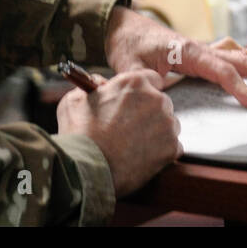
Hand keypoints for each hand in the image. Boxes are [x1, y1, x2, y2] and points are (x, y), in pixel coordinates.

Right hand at [56, 69, 180, 196]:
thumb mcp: (75, 100)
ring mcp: (166, 124)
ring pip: (168, 125)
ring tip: (135, 145)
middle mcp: (156, 99)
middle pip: (161, 103)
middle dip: (149, 113)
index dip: (143, 92)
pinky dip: (160, 152)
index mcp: (135, 82)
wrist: (86, 168)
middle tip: (131, 127)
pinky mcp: (171, 148)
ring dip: (157, 132)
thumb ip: (92, 86)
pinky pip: (172, 146)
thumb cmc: (79, 133)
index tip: (136, 102)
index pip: (152, 79)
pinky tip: (141, 157)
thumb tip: (101, 84)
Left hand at [104, 6, 246, 108]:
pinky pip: (233, 55)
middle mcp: (200, 47)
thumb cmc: (126, 45)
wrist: (121, 24)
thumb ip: (143, 82)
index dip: (239, 88)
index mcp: (187, 51)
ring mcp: (203, 49)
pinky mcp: (201, 52)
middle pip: (242, 58)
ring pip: (242, 54)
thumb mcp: (129, 67)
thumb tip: (156, 95)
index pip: (220, 71)